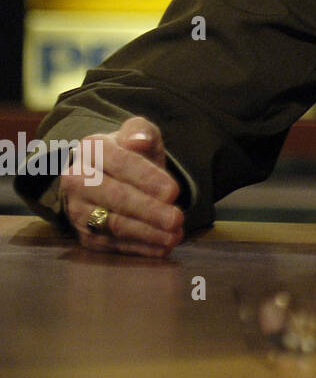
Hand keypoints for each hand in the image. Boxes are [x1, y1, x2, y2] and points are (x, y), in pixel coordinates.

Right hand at [59, 116, 184, 257]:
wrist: (108, 174)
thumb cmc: (129, 151)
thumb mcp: (139, 132)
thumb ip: (140, 130)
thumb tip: (137, 140)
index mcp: (91, 149)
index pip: (120, 163)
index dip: (147, 178)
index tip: (173, 191)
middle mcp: (77, 180)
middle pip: (115, 197)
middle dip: (149, 210)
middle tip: (177, 218)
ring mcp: (78, 210)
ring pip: (113, 225)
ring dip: (147, 233)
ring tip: (175, 235)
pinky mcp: (84, 235)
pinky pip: (112, 245)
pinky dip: (140, 247)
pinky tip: (163, 246)